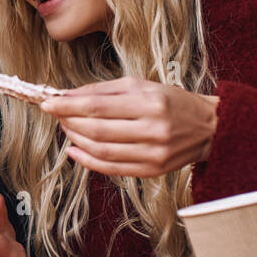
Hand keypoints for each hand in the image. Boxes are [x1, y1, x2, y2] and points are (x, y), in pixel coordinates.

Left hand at [42, 77, 217, 177]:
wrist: (209, 128)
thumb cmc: (172, 101)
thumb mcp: (142, 85)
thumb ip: (104, 90)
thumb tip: (68, 95)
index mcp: (150, 103)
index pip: (98, 106)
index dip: (68, 106)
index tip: (47, 103)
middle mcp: (152, 130)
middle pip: (96, 130)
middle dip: (69, 121)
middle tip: (55, 113)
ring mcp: (152, 154)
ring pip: (101, 151)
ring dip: (75, 139)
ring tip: (65, 127)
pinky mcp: (152, 171)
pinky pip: (111, 169)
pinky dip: (87, 161)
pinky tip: (74, 150)